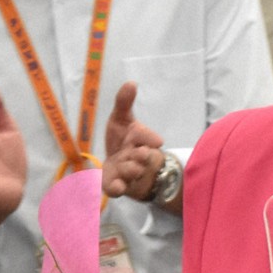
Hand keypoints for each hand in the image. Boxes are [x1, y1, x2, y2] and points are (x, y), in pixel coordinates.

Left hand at [101, 82, 163, 199]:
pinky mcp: (115, 186)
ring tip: (124, 164)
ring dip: (129, 168)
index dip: (150, 139)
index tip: (157, 142)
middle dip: (141, 155)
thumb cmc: (122, 140)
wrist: (117, 167)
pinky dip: (117, 188)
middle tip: (138, 153)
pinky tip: (116, 185)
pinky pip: (117, 189)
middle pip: (143, 157)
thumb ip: (124, 102)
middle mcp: (137, 158)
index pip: (149, 139)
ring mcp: (127, 173)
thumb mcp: (120, 118)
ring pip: (132, 172)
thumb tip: (131, 82)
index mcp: (140, 141)